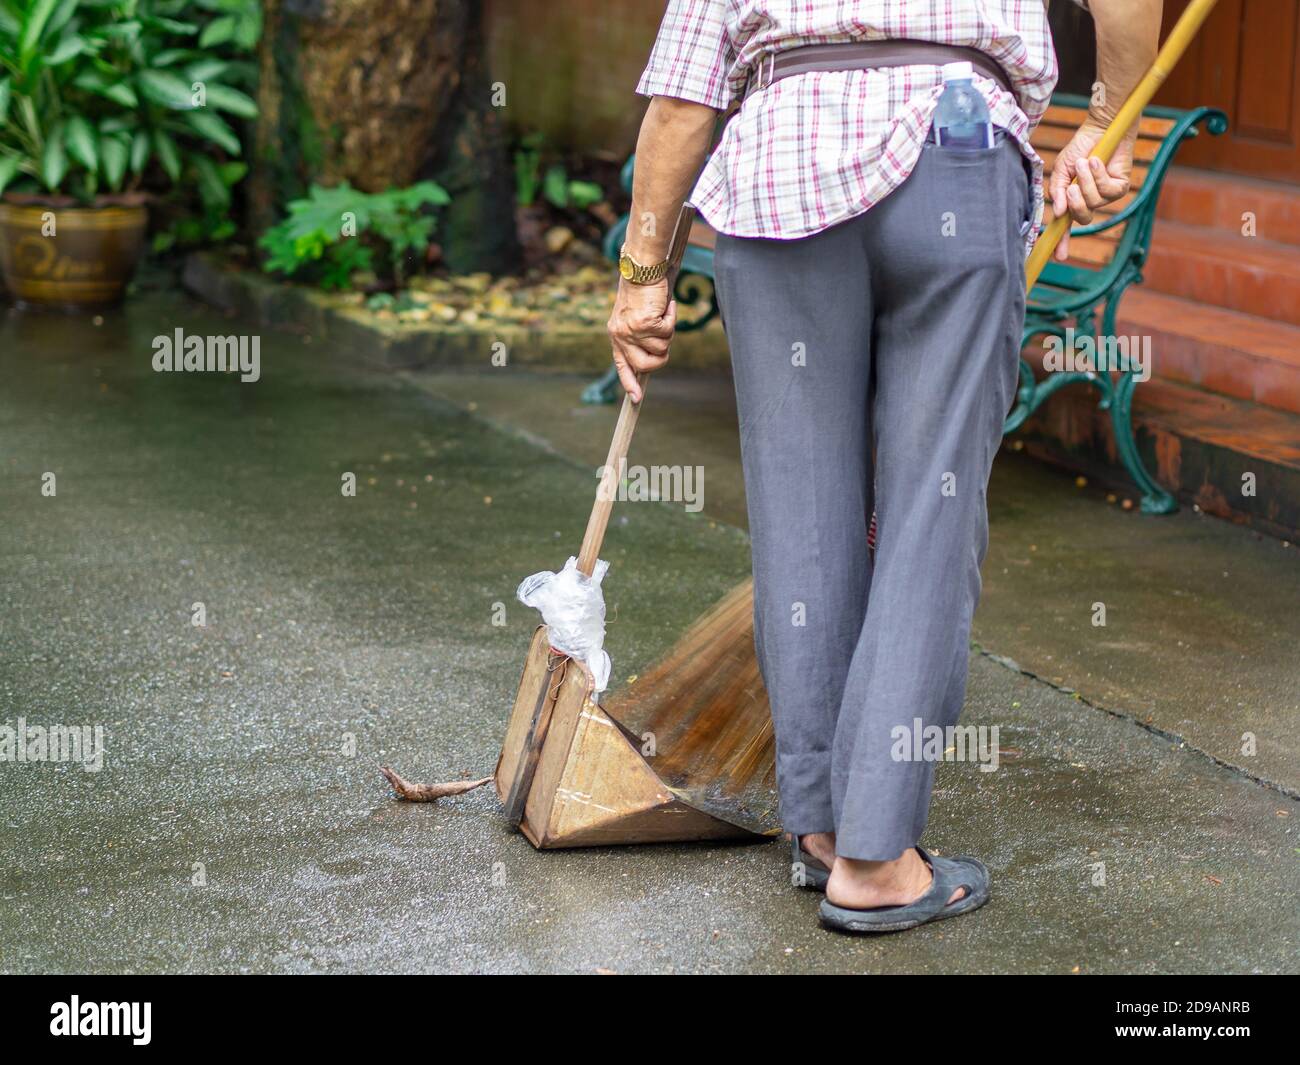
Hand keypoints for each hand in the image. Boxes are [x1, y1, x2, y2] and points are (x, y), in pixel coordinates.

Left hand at [606, 277, 676, 402]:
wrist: (641, 269)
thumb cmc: (641, 291)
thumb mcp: (635, 316)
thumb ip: (640, 336)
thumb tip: (655, 355)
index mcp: (616, 335)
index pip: (622, 365)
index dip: (629, 382)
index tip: (636, 398)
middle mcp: (621, 335)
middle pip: (644, 366)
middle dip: (661, 357)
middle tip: (665, 339)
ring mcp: (632, 331)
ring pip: (661, 348)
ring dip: (668, 332)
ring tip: (662, 313)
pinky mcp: (644, 324)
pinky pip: (668, 331)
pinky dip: (672, 317)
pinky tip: (667, 305)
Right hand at [1048, 117, 1135, 261]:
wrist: (1100, 128)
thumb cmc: (1081, 148)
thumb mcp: (1061, 171)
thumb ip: (1057, 192)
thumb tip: (1058, 213)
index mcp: (1074, 200)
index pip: (1067, 226)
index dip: (1063, 241)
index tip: (1058, 256)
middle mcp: (1092, 201)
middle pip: (1082, 218)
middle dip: (1076, 203)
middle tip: (1072, 188)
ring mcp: (1107, 195)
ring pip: (1094, 202)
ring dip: (1087, 181)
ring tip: (1086, 162)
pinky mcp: (1121, 187)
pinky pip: (1107, 191)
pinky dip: (1099, 175)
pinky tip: (1097, 161)